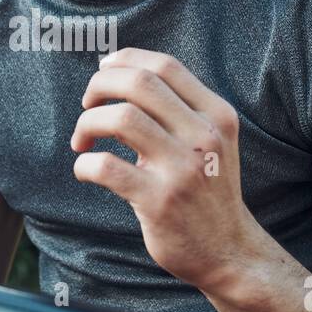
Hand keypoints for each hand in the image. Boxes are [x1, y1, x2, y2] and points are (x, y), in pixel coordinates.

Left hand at [70, 47, 261, 295]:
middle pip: (140, 82)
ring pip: (120, 118)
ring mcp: (183, 169)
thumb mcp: (209, 141)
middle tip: (87, 105)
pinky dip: (84, 164)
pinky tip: (86, 171)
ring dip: (87, 124)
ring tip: (82, 141)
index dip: (125, 59)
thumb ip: (177, 110)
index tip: (104, 72)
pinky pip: (106, 167)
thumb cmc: (207, 190)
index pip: (165, 65)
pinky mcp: (159, 201)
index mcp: (216, 114)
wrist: (229, 252)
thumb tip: (119, 72)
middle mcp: (204, 136)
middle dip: (100, 85)